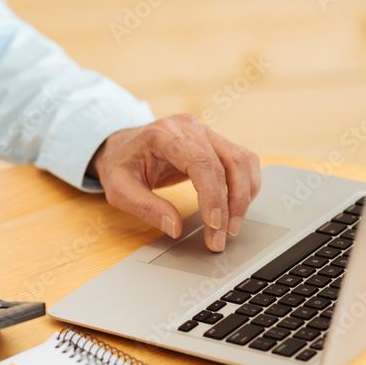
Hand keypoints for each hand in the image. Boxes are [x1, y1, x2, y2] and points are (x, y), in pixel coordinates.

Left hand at [87, 114, 260, 251]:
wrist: (120, 147)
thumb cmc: (119, 166)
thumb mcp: (119, 190)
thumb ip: (146, 208)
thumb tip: (175, 228)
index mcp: (163, 134)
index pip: (199, 162)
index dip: (212, 195)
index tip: (214, 224)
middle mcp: (188, 127)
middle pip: (224, 163)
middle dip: (228, 205)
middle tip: (222, 237)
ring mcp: (204, 131)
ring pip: (240, 160)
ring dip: (242, 196)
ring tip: (232, 227)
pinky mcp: (214, 141)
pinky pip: (241, 159)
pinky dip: (246, 184)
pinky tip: (238, 207)